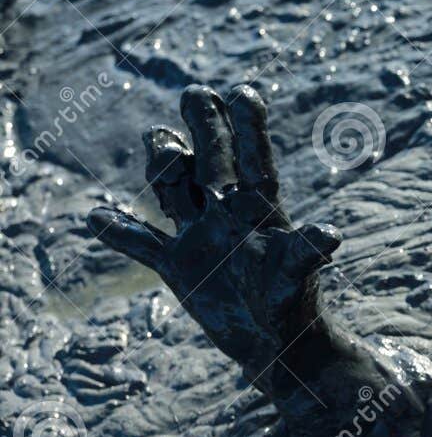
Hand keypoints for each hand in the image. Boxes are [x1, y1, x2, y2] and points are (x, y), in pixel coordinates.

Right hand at [87, 84, 343, 390]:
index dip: (248, 127)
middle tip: (196, 91)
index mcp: (260, 212)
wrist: (276, 346)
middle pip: (211, 161)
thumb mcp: (297, 278)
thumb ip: (306, 252)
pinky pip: (141, 243)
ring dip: (164, 166)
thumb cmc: (294, 307)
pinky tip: (96, 218)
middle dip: (205, 127)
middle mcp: (229, 216)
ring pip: (175, 189)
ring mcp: (200, 237)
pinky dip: (119, 233)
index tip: (243, 91)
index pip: (253, 160)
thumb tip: (330, 233)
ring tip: (159, 140)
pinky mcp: (177, 265)